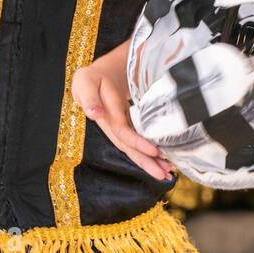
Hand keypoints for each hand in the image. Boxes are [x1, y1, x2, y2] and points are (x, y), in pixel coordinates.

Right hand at [71, 47, 175, 181]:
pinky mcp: (127, 126)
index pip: (122, 133)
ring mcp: (120, 128)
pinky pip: (138, 141)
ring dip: (150, 161)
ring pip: (135, 148)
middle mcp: (113, 127)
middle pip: (130, 148)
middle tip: (164, 175)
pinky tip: (162, 160)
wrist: (94, 77)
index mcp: (106, 117)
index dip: (137, 143)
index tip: (154, 151)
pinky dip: (149, 152)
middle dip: (146, 162)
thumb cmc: (91, 79)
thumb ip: (88, 98)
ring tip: (168, 173)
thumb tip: (94, 113)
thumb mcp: (85, 83)